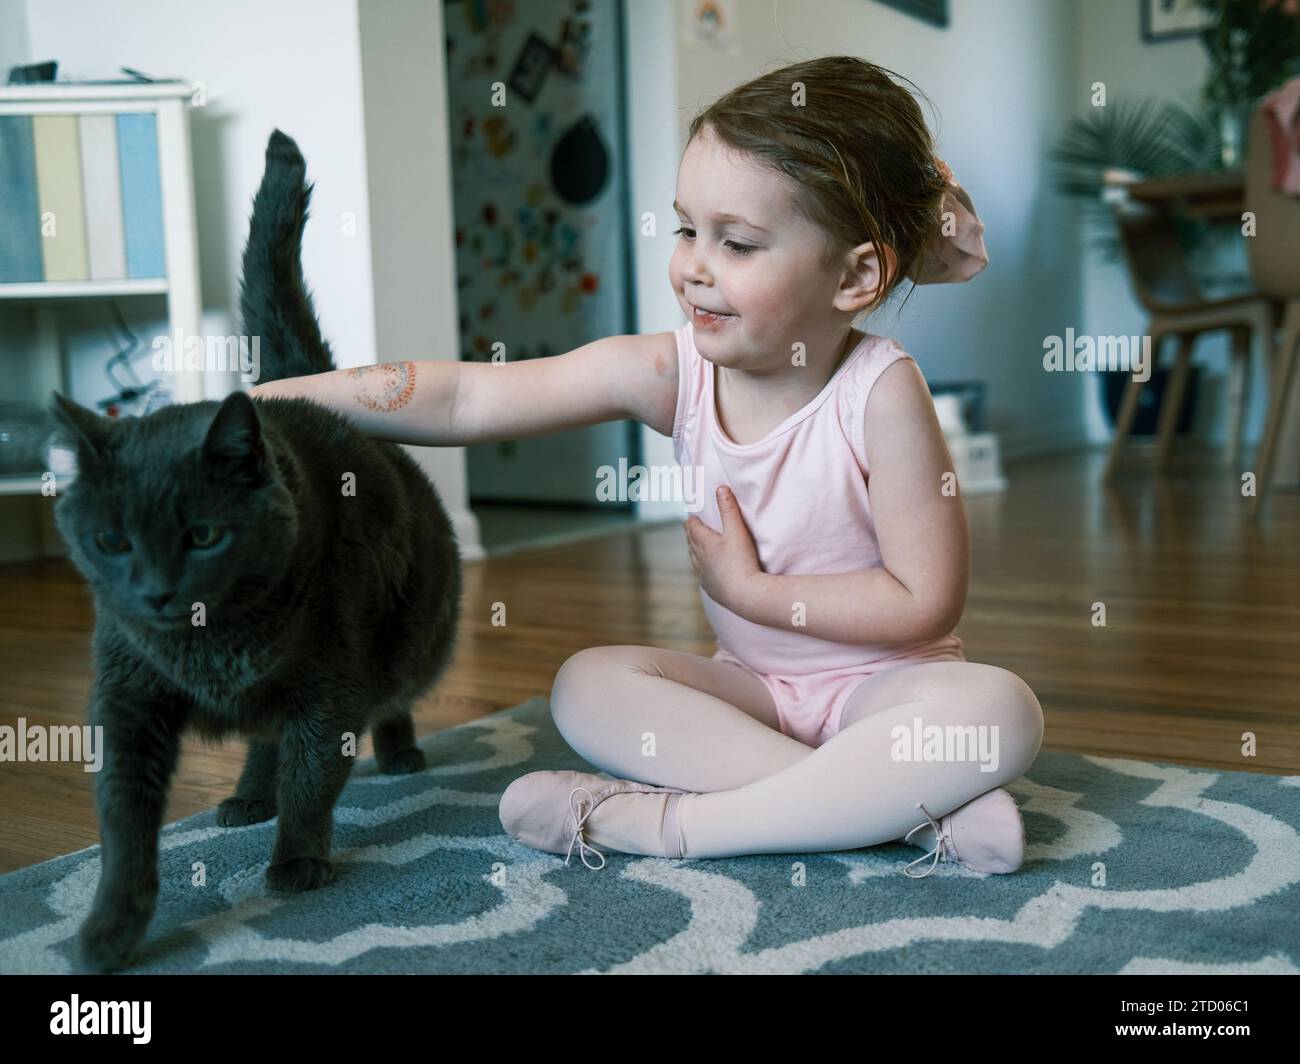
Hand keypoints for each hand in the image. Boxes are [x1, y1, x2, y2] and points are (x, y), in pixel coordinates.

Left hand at [684, 485, 762, 613]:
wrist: (744, 594)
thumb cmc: (741, 561)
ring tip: (694, 546)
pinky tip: (703, 570)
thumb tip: (721, 488)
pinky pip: (700, 574)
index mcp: (704, 543)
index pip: (693, 528)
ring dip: (693, 550)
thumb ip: (729, 509)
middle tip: (689, 527)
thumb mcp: (737, 530)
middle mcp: (699, 558)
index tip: (690, 516)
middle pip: (691, 542)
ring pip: (693, 558)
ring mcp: (703, 574)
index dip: (691, 521)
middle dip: (690, 533)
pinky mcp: (709, 587)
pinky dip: (699, 567)